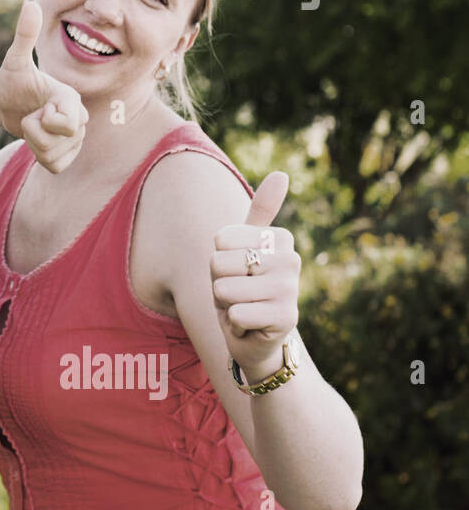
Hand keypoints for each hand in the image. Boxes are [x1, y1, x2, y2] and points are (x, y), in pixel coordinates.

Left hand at [0, 0, 87, 173]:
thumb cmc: (11, 79)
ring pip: (55, 157)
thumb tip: (32, 4)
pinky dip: (40, 158)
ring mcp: (75, 138)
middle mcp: (79, 117)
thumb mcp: (14, 59)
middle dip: (35, 134)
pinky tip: (36, 143)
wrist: (3, 101)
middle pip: (62, 142)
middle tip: (29, 118)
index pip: (68, 124)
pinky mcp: (67, 154)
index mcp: (70, 97)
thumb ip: (25, 35)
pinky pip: (56, 168)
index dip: (44, 122)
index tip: (34, 109)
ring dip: (34, 146)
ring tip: (31, 127)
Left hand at [210, 172, 301, 381]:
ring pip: (224, 289)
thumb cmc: (244, 287)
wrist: (256, 336)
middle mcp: (291, 260)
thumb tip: (282, 173)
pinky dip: (235, 324)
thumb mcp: (244, 247)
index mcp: (279, 238)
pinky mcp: (286, 319)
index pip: (220, 239)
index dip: (218, 260)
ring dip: (225, 305)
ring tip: (245, 308)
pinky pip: (235, 314)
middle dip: (219, 283)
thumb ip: (260, 211)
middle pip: (219, 263)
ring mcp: (290, 289)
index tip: (237, 271)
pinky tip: (250, 325)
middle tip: (239, 293)